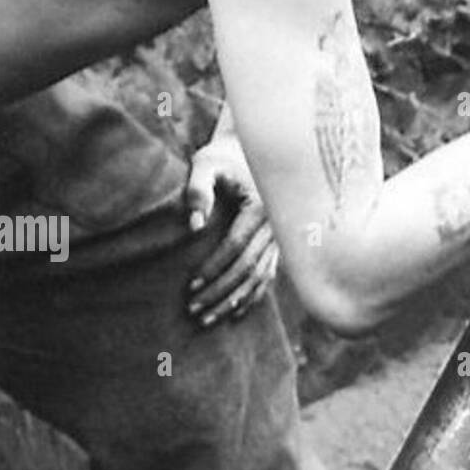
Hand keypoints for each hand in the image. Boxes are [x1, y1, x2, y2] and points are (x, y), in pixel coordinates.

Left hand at [183, 132, 278, 326]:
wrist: (251, 150)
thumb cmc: (222, 157)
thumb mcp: (205, 163)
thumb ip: (198, 189)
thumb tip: (195, 225)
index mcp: (260, 206)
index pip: (237, 246)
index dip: (214, 268)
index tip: (191, 286)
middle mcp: (275, 225)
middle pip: (249, 267)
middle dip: (221, 292)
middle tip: (194, 310)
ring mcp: (278, 236)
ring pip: (260, 276)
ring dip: (234, 301)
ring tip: (208, 318)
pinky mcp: (276, 243)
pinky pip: (268, 275)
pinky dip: (253, 296)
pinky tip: (235, 313)